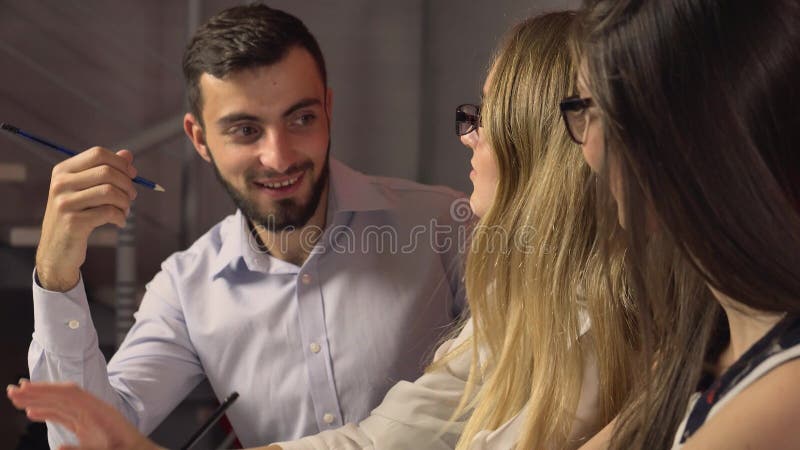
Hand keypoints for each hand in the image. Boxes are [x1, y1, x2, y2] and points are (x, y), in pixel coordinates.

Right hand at [7, 380, 159, 449]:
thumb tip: (58, 448)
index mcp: (100, 411)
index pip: (70, 393)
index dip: (47, 389)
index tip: (27, 387)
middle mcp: (93, 410)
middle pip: (62, 396)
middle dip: (38, 392)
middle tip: (13, 391)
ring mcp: (89, 418)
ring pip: (60, 405)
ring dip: (38, 401)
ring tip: (16, 400)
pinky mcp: (87, 426)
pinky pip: (64, 416)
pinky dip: (47, 413)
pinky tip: (32, 413)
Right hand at [36, 147, 137, 290]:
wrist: (57, 251)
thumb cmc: (77, 216)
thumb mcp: (87, 191)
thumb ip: (106, 171)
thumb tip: (127, 154)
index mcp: (63, 171)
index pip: (98, 154)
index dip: (120, 163)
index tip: (133, 175)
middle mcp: (60, 184)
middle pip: (106, 172)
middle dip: (127, 184)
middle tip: (132, 197)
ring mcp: (65, 203)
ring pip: (110, 192)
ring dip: (125, 202)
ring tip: (125, 211)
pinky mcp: (73, 222)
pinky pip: (109, 212)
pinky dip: (121, 217)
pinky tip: (120, 222)